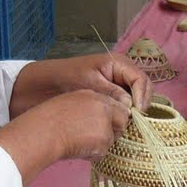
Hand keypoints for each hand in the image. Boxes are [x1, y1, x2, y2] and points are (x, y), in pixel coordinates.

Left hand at [9, 52, 151, 117]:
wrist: (44, 84)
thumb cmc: (66, 77)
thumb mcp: (90, 83)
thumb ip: (112, 93)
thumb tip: (130, 106)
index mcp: (117, 63)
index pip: (140, 79)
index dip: (142, 96)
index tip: (136, 113)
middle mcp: (121, 72)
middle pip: (143, 88)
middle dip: (141, 104)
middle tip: (134, 121)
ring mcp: (117, 84)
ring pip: (136, 97)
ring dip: (135, 110)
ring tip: (128, 123)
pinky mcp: (110, 95)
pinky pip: (125, 103)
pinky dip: (125, 113)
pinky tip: (120, 123)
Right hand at [44, 88, 131, 161]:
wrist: (43, 132)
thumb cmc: (49, 119)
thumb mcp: (71, 103)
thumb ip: (90, 106)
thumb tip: (103, 116)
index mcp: (95, 96)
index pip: (117, 105)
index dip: (114, 117)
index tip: (106, 124)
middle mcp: (103, 108)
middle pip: (123, 120)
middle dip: (114, 130)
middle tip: (94, 136)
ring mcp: (105, 125)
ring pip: (112, 138)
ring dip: (101, 143)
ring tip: (80, 142)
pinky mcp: (103, 141)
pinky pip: (103, 152)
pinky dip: (93, 154)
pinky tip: (78, 148)